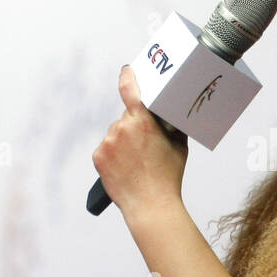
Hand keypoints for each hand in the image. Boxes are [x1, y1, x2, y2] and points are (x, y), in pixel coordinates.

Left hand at [92, 66, 187, 217]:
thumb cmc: (167, 176)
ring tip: (136, 161)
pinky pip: (106, 148)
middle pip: (126, 118)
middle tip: (146, 145)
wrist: (150, 205)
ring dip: (123, 141)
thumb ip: (172, 125)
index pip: (129, 89)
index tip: (127, 71)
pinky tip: (124, 167)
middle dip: (135, 126)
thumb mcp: (179, 146)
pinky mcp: (98, 156)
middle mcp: (121, 128)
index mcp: (142, 121)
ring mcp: (107, 142)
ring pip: (115, 134)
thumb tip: (172, 113)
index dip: (127, 77)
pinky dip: (113, 154)